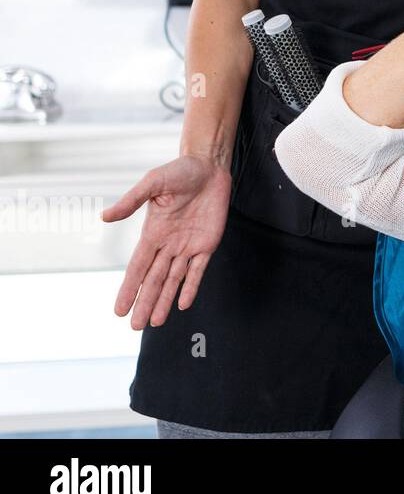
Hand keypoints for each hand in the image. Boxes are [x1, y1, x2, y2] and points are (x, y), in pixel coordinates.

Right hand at [102, 154, 231, 328]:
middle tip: (135, 327)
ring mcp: (188, 245)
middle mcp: (168, 244)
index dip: (129, 288)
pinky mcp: (207, 243)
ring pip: (173, 280)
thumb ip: (131, 201)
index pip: (138, 267)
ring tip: (155, 323)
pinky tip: (183, 304)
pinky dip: (191, 286)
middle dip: (145, 302)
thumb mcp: (152, 183)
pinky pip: (198, 270)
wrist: (208, 166)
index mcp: (152, 232)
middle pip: (154, 279)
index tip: (119, 310)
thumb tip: (104, 217)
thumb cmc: (179, 171)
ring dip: (165, 301)